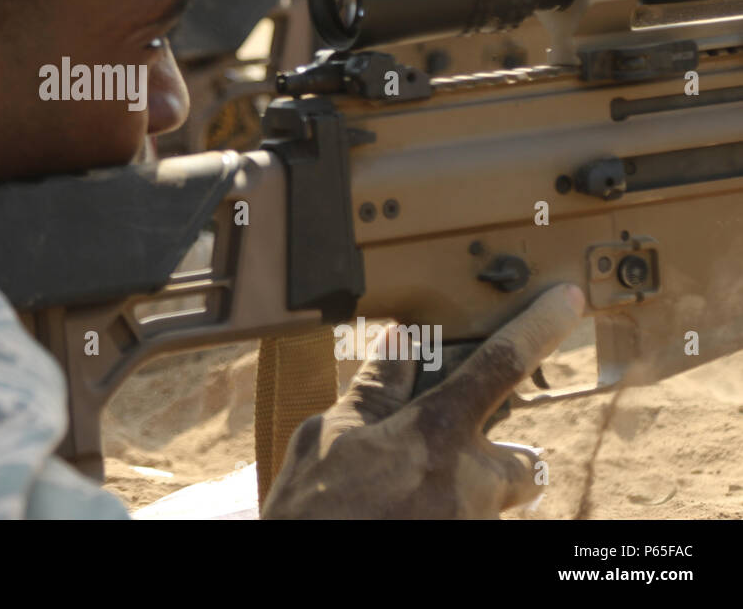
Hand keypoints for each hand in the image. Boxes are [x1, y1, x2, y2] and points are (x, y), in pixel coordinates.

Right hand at [261, 283, 585, 518]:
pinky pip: (466, 525)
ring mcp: (473, 525)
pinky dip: (439, 518)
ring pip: (489, 503)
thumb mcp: (326, 438)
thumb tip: (399, 343)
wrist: (310, 582)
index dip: (540, 327)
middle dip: (497, 460)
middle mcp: (470, 482)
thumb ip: (373, 391)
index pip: (501, 365)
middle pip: (524, 464)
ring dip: (457, 496)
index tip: (570, 301)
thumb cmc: (311, 512)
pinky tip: (400, 517)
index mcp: (434, 433)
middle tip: (449, 462)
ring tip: (402, 500)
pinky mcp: (468, 549)